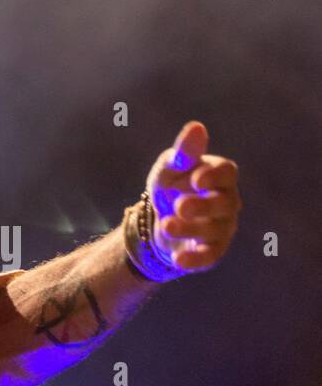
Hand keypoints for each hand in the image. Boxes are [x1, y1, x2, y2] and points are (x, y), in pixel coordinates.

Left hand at [144, 121, 241, 273]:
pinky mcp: (213, 251)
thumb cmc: (170, 185)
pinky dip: (195, 259)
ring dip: (190, 229)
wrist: (158, 219)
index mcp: (219, 176)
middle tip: (178, 206)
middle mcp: (228, 201)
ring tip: (166, 225)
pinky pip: (210, 256)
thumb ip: (184, 152)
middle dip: (202, 205)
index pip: (227, 173)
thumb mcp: (169, 168)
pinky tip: (178, 260)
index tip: (196, 179)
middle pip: (225, 203)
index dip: (215, 176)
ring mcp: (223, 227)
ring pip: (215, 229)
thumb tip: (196, 126)